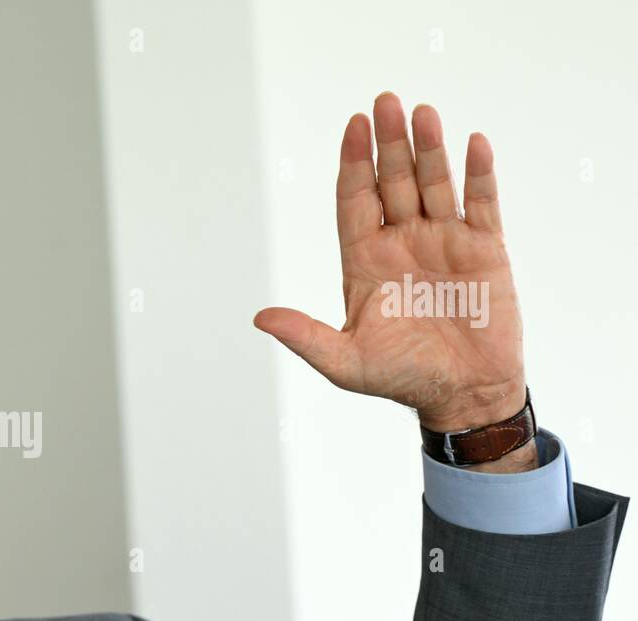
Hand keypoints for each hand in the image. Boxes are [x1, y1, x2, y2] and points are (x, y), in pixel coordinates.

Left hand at [254, 92, 525, 435]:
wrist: (462, 394)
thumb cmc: (400, 378)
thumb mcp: (344, 362)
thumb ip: (305, 337)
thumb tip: (260, 319)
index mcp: (365, 260)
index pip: (354, 200)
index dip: (354, 163)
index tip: (354, 126)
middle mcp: (402, 241)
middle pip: (392, 181)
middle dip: (388, 144)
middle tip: (385, 102)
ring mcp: (443, 241)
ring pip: (434, 183)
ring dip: (429, 149)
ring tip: (423, 113)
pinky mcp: (483, 249)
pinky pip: (481, 203)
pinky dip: (478, 174)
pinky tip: (473, 143)